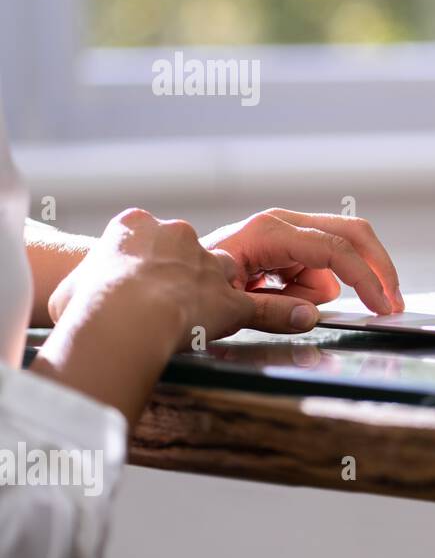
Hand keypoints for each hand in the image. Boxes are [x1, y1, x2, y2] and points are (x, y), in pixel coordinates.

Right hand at [48, 208, 251, 344]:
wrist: (125, 319)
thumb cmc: (89, 305)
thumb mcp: (68, 288)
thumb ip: (84, 284)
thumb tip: (80, 298)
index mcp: (134, 225)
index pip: (145, 234)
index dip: (142, 261)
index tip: (135, 281)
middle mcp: (177, 235)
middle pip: (185, 248)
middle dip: (178, 273)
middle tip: (162, 302)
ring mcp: (208, 262)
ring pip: (222, 269)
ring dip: (212, 289)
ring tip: (194, 316)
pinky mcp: (230, 296)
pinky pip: (242, 306)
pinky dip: (235, 319)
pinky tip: (225, 333)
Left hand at [200, 209, 403, 329]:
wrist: (165, 285)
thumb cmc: (189, 291)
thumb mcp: (230, 307)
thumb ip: (273, 312)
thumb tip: (313, 317)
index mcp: (270, 231)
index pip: (335, 249)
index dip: (365, 278)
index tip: (383, 306)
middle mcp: (282, 223)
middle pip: (352, 234)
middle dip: (376, 268)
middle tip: (391, 302)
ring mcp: (286, 232)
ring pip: (334, 259)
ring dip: (322, 290)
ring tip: (278, 304)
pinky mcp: (286, 245)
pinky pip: (318, 268)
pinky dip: (310, 289)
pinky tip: (276, 296)